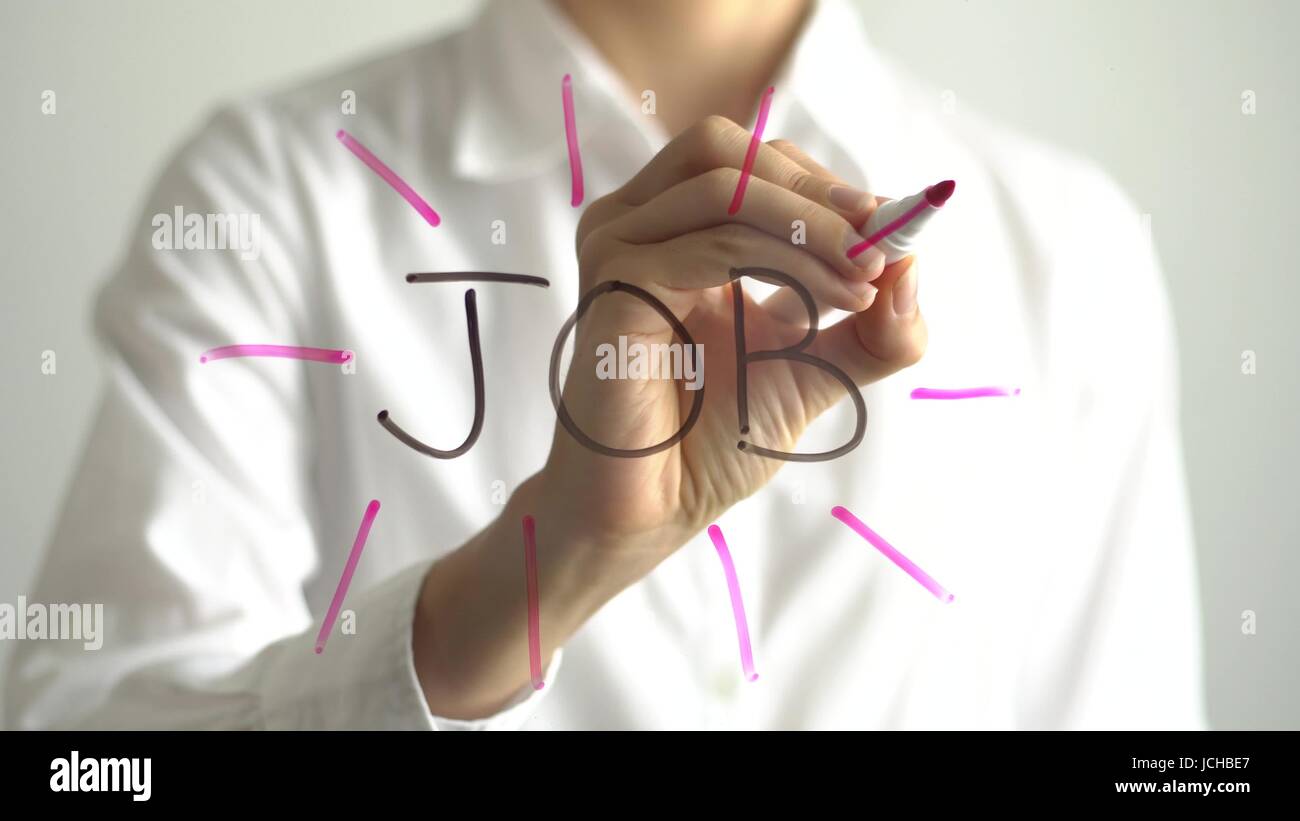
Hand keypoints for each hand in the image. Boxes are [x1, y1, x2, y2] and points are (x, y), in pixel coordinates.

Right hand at [414, 117, 927, 718]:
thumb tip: (916, 264)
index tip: (893, 230)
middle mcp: (637, 227)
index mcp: (674, 232)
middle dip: (816, 191)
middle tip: (881, 241)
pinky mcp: (614, 283)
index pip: (749, 163)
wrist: (657, 509)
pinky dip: (786, 261)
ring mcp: (617, 248)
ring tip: (865, 284)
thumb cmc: (717, 441)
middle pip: (725, 148)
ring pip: (723, 184)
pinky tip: (829, 306)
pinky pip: (709, 242)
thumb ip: (871, 325)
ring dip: (812, 226)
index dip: (823, 186)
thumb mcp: (818, 370)